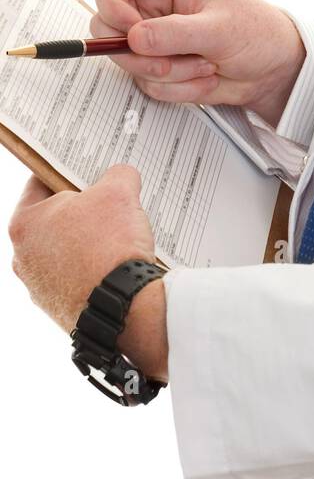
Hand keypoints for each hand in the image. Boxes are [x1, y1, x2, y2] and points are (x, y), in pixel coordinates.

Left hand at [8, 165, 167, 380]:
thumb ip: (118, 174)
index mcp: (24, 223)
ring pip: (65, 249)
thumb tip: (121, 176)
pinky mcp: (59, 307)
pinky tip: (115, 264)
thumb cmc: (110, 248)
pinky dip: (93, 268)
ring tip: (117, 237)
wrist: (125, 306)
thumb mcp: (120, 191)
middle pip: (54, 218)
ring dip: (88, 241)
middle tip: (108, 204)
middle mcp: (23, 257)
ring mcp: (39, 286)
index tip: (85, 171)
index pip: (40, 183)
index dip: (68, 172)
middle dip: (81, 210)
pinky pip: (76, 276)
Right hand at [89, 0, 305, 127]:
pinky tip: (206, 78)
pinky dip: (177, 89)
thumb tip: (133, 38)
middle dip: (138, 53)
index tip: (132, 30)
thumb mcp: (220, 28)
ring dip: (167, 74)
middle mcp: (151, 7)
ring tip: (205, 67)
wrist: (274, 69)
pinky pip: (147, 85)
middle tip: (171, 62)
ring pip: (127, 62)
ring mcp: (153, 39)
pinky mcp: (159, 67)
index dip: (109, 4)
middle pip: (105, 27)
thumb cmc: (256, 32)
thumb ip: (175, 33)